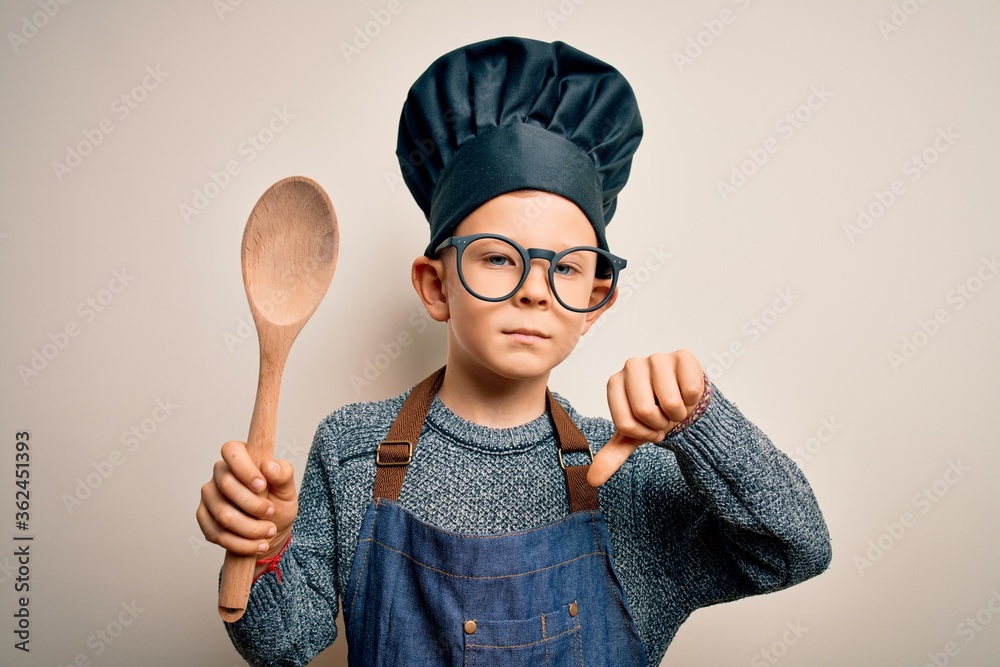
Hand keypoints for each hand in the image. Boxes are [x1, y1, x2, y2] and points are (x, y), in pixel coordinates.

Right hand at [196, 440, 297, 560]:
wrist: (271, 532)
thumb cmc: (278, 504)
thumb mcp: (288, 490)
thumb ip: (283, 475)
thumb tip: (269, 466)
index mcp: (241, 458)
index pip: (231, 450)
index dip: (244, 468)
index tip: (262, 486)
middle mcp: (220, 474)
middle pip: (227, 485)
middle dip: (253, 505)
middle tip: (271, 512)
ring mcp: (209, 496)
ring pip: (222, 514)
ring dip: (250, 528)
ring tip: (269, 532)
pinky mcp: (203, 518)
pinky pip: (217, 534)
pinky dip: (241, 543)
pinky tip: (258, 544)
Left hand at [588, 350, 705, 486]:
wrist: (685, 402)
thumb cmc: (656, 415)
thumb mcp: (633, 435)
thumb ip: (613, 455)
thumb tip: (592, 479)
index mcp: (614, 383)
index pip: (625, 423)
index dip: (643, 433)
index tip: (648, 428)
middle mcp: (631, 366)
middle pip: (645, 410)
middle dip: (660, 424)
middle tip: (663, 418)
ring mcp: (656, 358)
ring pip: (670, 402)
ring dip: (678, 414)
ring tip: (676, 406)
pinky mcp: (682, 355)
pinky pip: (690, 390)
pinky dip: (692, 400)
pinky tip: (687, 394)